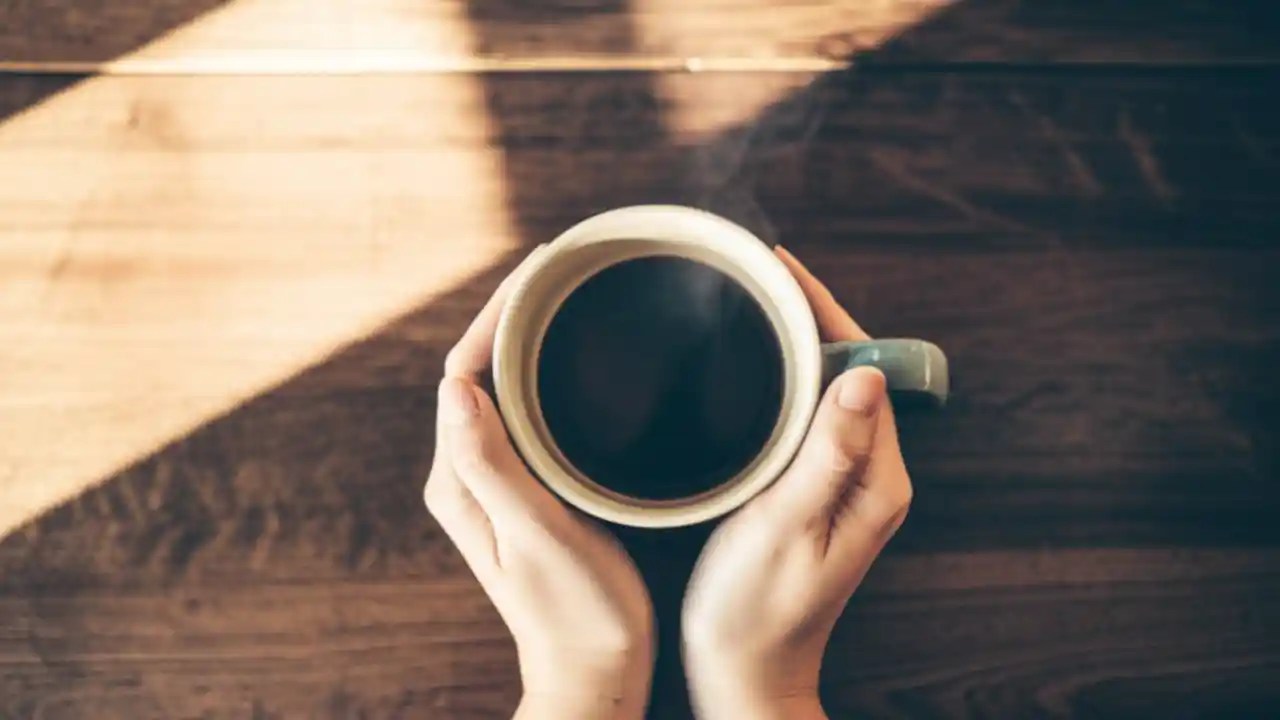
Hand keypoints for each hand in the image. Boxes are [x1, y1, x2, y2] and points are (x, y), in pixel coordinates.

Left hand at [424, 248, 654, 719]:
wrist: (595, 673)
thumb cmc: (578, 613)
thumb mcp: (537, 536)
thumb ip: (494, 465)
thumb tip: (456, 385)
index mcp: (461, 479)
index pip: (463, 374)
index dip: (495, 315)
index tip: (539, 270)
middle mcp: (469, 474)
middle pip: (479, 372)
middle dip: (513, 314)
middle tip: (563, 266)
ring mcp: (497, 482)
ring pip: (504, 390)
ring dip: (530, 339)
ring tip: (572, 294)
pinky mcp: (528, 490)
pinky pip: (528, 414)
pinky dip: (548, 375)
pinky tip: (581, 359)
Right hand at [681, 246, 913, 719]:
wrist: (744, 673)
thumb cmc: (754, 610)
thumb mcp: (784, 525)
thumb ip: (826, 451)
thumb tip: (866, 374)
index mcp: (879, 481)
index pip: (863, 367)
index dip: (824, 311)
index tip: (780, 267)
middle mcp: (874, 477)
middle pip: (851, 372)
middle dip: (810, 318)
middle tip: (757, 273)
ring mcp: (847, 485)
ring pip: (830, 392)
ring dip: (797, 347)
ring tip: (753, 303)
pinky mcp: (819, 494)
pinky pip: (811, 420)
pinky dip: (785, 384)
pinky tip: (753, 369)